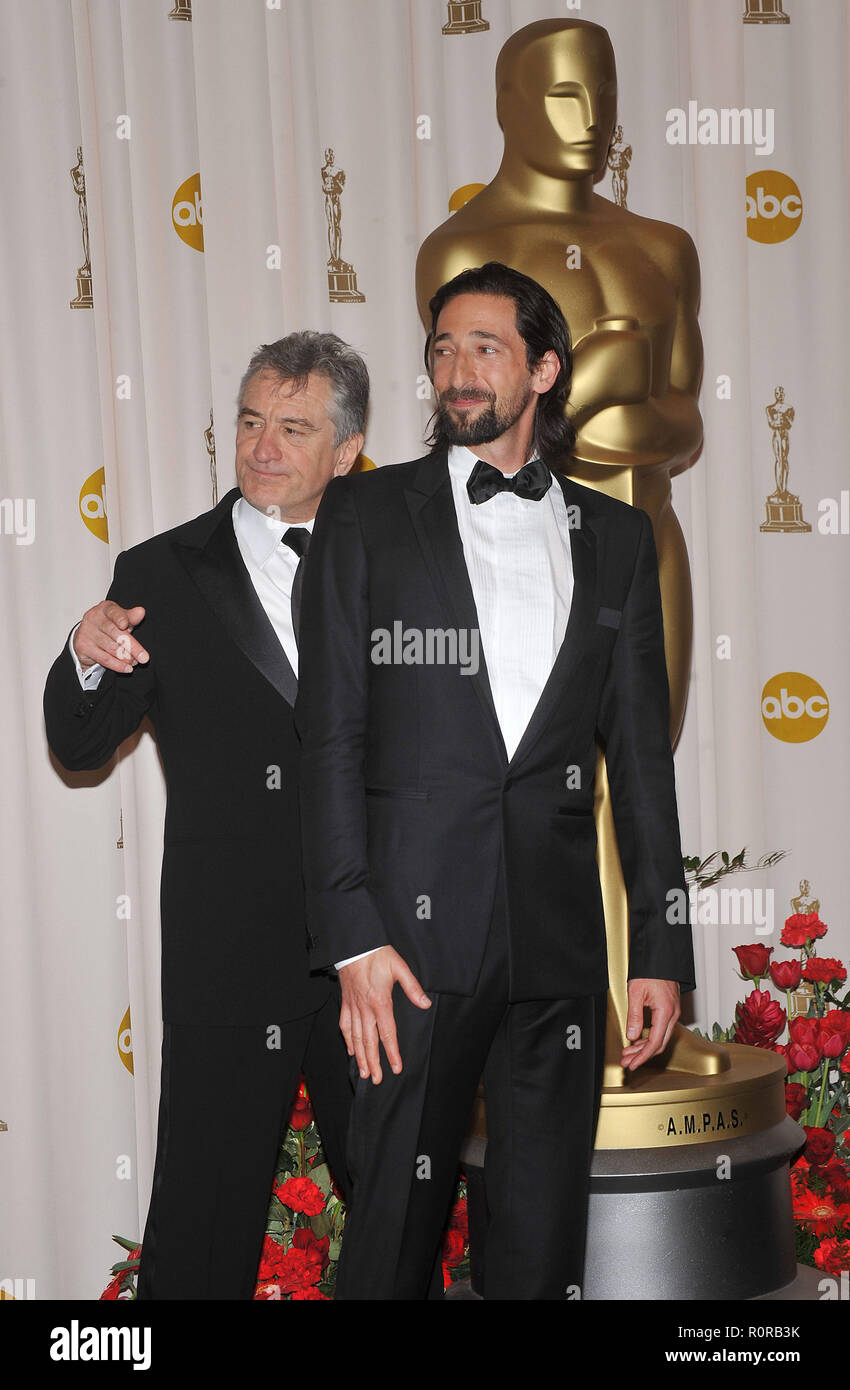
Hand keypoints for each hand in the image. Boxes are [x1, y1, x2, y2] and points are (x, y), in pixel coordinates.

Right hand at [73, 601, 147, 673]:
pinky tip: (127, 668)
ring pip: (110, 647)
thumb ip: (131, 617)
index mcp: (105, 608)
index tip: (125, 625)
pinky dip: (117, 665)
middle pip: (115, 633)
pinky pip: (104, 658)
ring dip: (126, 658)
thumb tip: (141, 612)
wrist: (87, 636)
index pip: (114, 612)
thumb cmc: (108, 626)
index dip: (120, 618)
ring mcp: (87, 632)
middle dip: (132, 646)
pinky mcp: (83, 646)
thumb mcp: (122, 619)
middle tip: (144, 658)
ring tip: (135, 662)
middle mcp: (94, 618)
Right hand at [338, 945, 430, 1084]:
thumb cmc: (377, 954)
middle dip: (374, 1062)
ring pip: (355, 1037)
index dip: (392, 1052)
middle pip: (369, 1041)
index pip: (387, 1033)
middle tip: (376, 1079)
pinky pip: (344, 1024)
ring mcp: (353, 1006)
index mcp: (380, 1002)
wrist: (354, 944)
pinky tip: (351, 1050)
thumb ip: (412, 987)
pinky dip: (347, 1039)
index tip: (396, 1068)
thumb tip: (425, 1004)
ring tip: (364, 1072)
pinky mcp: (346, 1002)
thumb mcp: (399, 967)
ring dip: (360, 1056)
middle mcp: (365, 1008)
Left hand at [621, 978, 680, 1070]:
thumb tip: (632, 1036)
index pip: (655, 1043)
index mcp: (666, 1012)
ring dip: (644, 1047)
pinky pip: (661, 1029)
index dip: (643, 1056)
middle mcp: (672, 1014)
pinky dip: (649, 1037)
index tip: (633, 1064)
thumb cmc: (650, 970)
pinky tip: (638, 1040)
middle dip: (642, 1055)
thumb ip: (634, 1016)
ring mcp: (672, 1012)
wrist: (659, 957)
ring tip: (629, 1053)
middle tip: (628, 1062)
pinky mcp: (669, 1009)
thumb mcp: (636, 992)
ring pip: (660, 1037)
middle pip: (659, 1043)